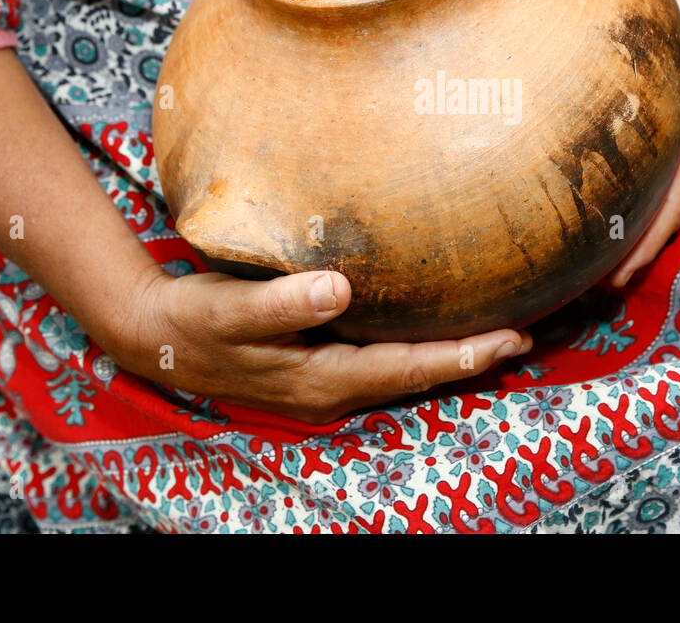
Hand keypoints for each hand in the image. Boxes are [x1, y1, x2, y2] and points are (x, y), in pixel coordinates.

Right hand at [113, 268, 531, 423]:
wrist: (153, 336)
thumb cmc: (194, 320)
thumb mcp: (231, 309)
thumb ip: (283, 302)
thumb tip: (338, 289)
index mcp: (321, 378)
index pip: (409, 369)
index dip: (463, 356)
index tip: (512, 337)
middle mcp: (330, 390)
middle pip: (417, 377)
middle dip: (472, 359)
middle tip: (525, 334)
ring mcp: (323, 385)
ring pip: (402, 373)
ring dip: (449, 358)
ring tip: (496, 334)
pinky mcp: (315, 367)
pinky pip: (382, 364)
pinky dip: (417, 351)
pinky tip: (432, 330)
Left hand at [607, 0, 679, 287]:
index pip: (672, 204)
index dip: (649, 242)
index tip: (621, 276)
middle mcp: (677, 154)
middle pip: (654, 215)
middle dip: (629, 255)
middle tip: (594, 291)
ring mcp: (658, 150)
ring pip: (638, 203)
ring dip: (618, 239)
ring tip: (583, 274)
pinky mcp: (636, 139)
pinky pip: (621, 178)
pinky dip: (606, 204)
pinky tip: (576, 219)